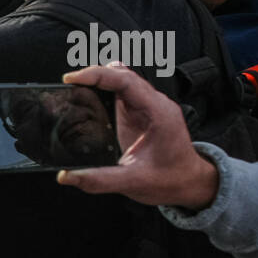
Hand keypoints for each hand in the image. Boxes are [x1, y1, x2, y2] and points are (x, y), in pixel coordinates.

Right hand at [56, 63, 218, 209]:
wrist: (189, 183)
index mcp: (158, 113)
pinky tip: (87, 99)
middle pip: (121, 74)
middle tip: (68, 85)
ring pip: (121, 79)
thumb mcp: (134, 182)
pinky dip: (102, 90)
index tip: (72, 79)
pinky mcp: (140, 113)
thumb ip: (99, 180)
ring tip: (74, 89)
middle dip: (93, 75)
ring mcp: (147, 107)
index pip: (126, 80)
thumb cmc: (171, 180)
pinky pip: (120, 92)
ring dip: (98, 81)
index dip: (97, 75)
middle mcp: (154, 104)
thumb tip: (68, 176)